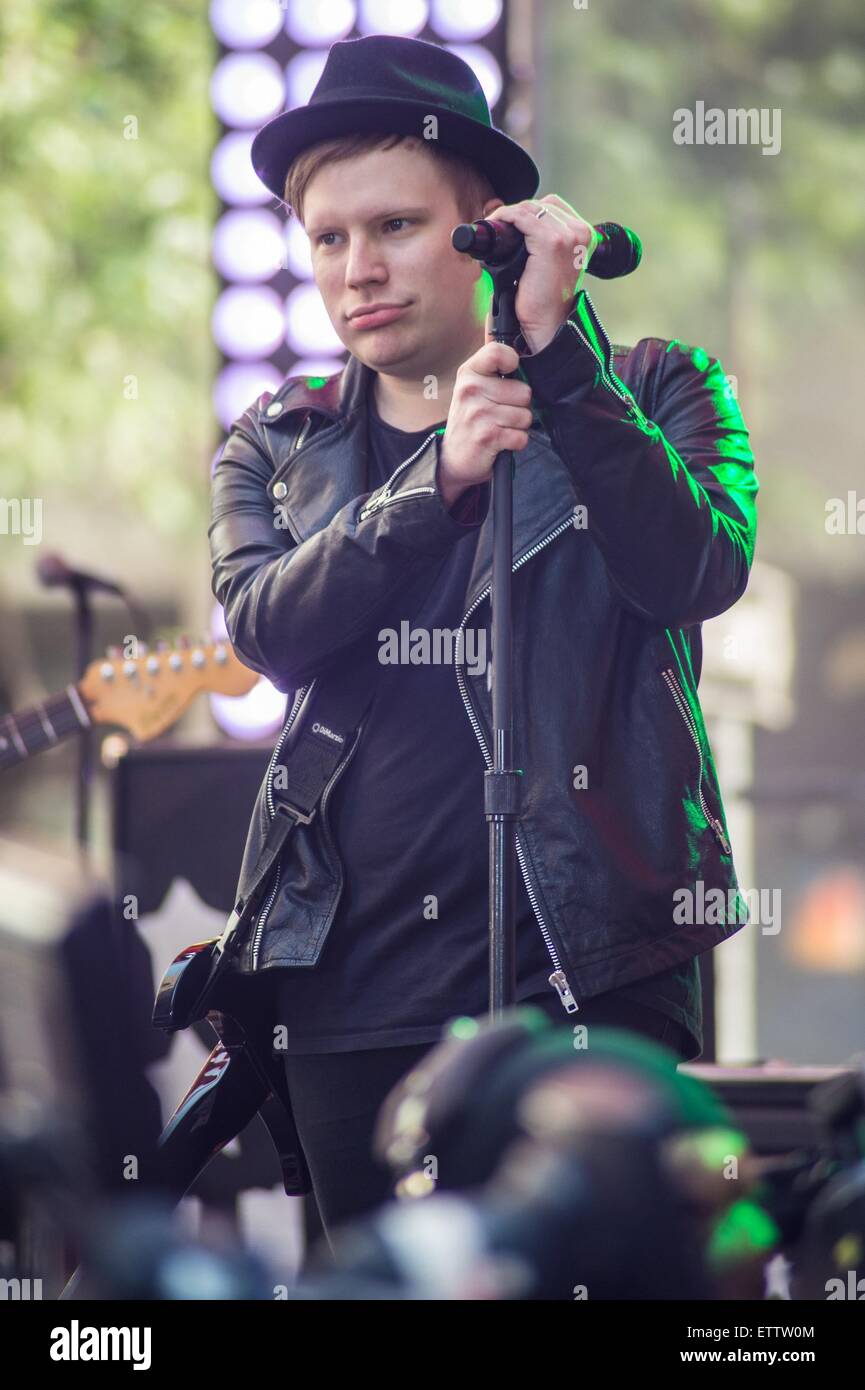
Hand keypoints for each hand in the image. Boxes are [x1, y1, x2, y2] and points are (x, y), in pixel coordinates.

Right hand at [438, 342, 532, 507]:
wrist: (453, 459)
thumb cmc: (470, 421)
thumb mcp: (473, 388)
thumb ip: (491, 365)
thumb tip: (504, 333)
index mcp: (469, 373)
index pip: (499, 352)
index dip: (513, 362)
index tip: (509, 374)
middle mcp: (471, 390)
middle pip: (524, 392)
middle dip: (519, 407)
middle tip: (501, 414)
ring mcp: (479, 413)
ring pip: (525, 416)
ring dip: (517, 427)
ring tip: (499, 428)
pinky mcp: (488, 436)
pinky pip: (521, 436)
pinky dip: (515, 443)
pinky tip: (500, 442)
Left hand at [488, 194, 598, 353]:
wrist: (547, 326)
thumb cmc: (544, 301)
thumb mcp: (549, 264)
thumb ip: (542, 242)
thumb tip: (515, 226)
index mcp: (584, 237)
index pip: (554, 207)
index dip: (529, 212)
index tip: (510, 222)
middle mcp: (581, 233)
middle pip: (542, 204)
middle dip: (518, 212)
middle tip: (498, 224)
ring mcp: (568, 236)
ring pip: (530, 208)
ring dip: (509, 214)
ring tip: (495, 225)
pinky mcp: (552, 242)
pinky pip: (522, 217)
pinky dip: (505, 217)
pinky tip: (496, 224)